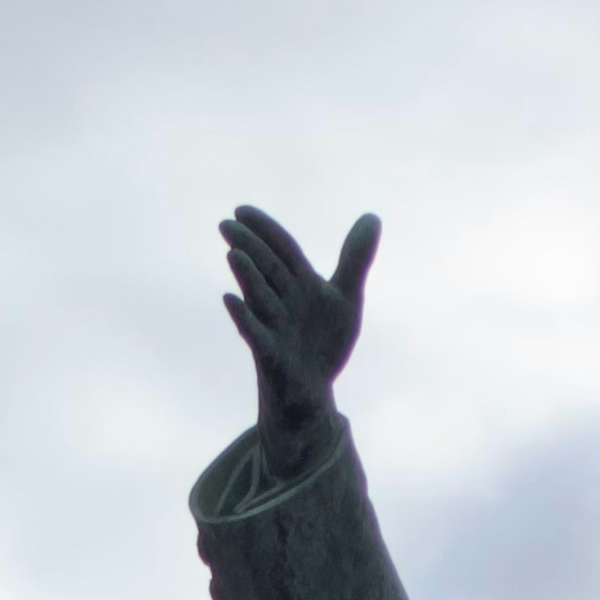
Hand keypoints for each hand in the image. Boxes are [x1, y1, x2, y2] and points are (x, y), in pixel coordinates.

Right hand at [220, 205, 379, 472]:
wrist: (312, 391)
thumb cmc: (323, 342)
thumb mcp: (345, 297)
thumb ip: (355, 258)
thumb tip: (372, 215)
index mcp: (299, 284)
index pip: (281, 249)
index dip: (264, 229)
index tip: (241, 209)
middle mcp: (282, 301)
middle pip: (266, 268)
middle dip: (249, 246)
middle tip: (226, 224)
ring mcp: (273, 327)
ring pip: (259, 297)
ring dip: (247, 276)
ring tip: (235, 254)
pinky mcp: (270, 355)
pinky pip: (254, 334)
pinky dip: (243, 317)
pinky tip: (230, 300)